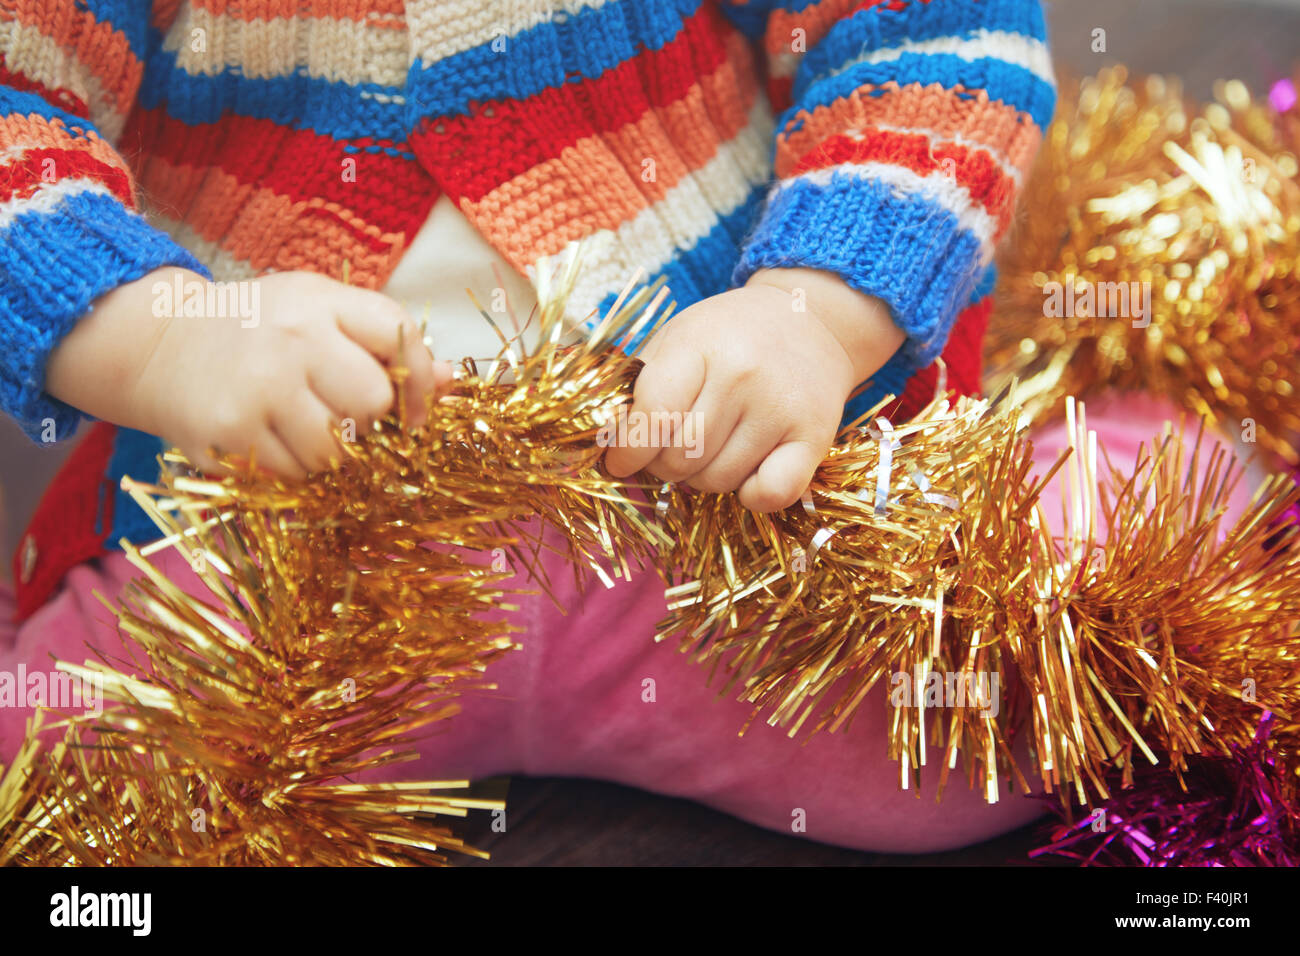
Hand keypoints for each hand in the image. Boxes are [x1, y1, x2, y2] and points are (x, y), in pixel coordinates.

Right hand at [47, 268, 454, 478]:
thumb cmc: (259, 329)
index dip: (418, 381)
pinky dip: (291, 470)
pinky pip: (292, 476)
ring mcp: (258, 388)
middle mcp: (291, 339)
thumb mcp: (320, 314)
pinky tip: (270, 442)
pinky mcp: (229, 433)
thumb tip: (450, 381)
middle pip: (372, 404)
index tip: (414, 411)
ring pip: (336, 453)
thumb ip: (383, 343)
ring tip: (300, 428)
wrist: (158, 345)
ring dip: (329, 455)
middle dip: (367, 422)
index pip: (398, 335)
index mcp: (320, 302)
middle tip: (340, 416)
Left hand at [603, 268, 902, 511]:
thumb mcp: (676, 341)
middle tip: (671, 447)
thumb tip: (606, 445)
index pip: (651, 418)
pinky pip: (770, 495)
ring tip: (711, 448)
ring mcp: (782, 408)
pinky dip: (751, 495)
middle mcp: (743, 376)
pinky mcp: (815, 437)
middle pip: (681, 458)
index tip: (620, 460)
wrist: (808, 318)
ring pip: (718, 482)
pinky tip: (747, 472)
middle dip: (663, 465)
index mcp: (699, 347)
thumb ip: (638, 389)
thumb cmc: (727, 336)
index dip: (627, 451)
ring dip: (703, 478)